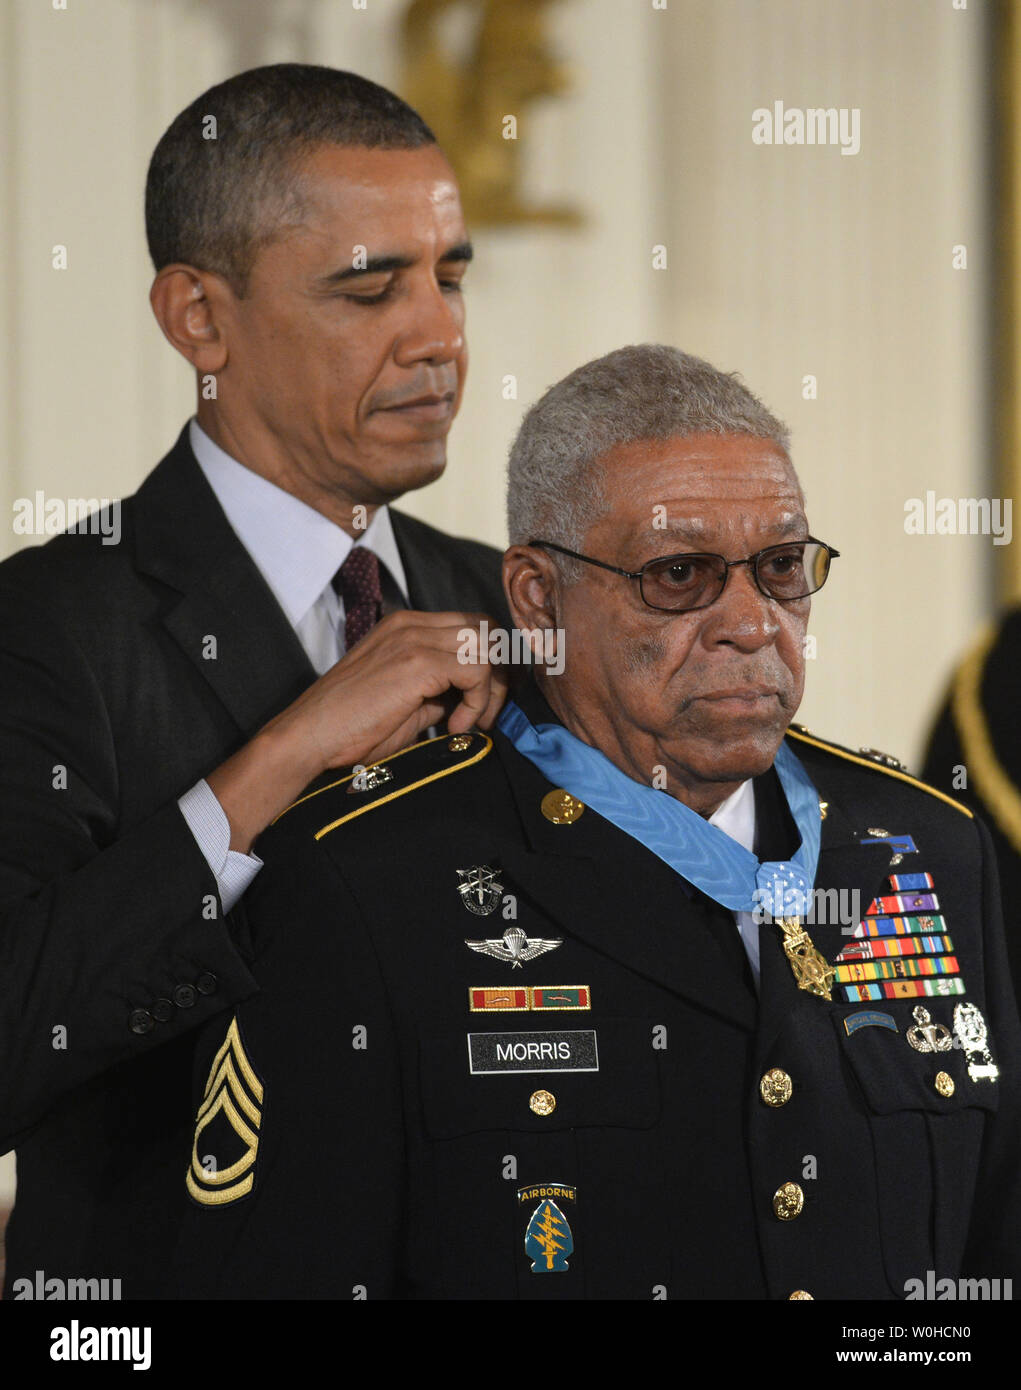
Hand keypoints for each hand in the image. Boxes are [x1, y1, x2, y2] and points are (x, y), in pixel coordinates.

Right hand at [207, 611, 507, 851]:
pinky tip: (453, 726)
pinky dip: (476, 701)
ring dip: (489, 690)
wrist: (309, 737)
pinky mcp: (417, 661)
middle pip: (486, 628)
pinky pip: (476, 670)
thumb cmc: (352, 728)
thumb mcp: (407, 702)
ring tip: (467, 723)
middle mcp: (411, 623)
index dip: (490, 664)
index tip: (485, 704)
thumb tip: (474, 697)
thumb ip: (440, 689)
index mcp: (405, 626)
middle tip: (486, 714)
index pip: (471, 625)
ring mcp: (414, 638)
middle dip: (499, 673)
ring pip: (486, 646)